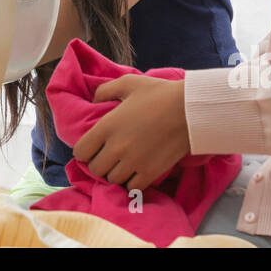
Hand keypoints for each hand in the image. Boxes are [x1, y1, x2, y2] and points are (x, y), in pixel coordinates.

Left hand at [71, 75, 190, 192]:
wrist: (190, 109)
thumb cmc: (159, 93)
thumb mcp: (128, 83)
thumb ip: (105, 90)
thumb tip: (94, 100)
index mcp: (107, 126)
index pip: (81, 152)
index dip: (85, 150)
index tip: (93, 147)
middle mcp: (116, 147)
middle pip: (95, 169)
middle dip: (99, 163)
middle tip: (109, 156)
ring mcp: (133, 162)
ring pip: (112, 180)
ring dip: (115, 173)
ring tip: (123, 164)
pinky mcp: (150, 173)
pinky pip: (131, 188)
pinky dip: (131, 182)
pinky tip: (136, 172)